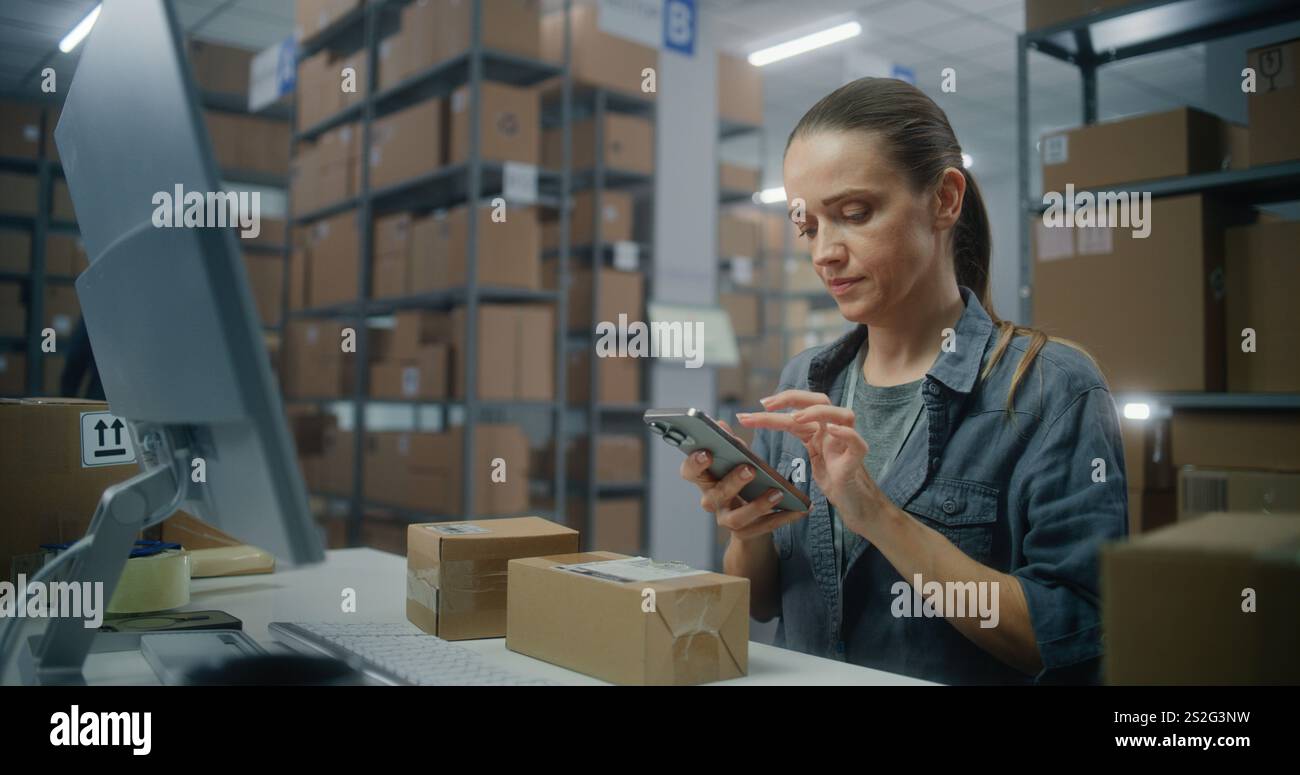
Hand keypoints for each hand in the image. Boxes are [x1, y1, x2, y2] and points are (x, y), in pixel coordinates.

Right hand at [679, 419, 806, 541]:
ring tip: (777, 492)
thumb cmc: (741, 483)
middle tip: (749, 469)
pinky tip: (799, 509)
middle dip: (733, 481)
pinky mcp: (746, 533)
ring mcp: (727, 520)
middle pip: (716, 494)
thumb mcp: (735, 461)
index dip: (694, 464)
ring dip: (758, 505)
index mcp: (705, 480)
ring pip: (738, 517)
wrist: (749, 522)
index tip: (706, 452)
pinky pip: (764, 527)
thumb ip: (730, 445)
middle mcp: (711, 502)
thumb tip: (720, 424)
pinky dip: (783, 517)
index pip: (689, 472)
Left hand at [737, 390, 880, 533]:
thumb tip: (771, 438)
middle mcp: (834, 433)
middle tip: (765, 404)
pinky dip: (847, 434)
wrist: (856, 507)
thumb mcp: (811, 460)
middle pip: (819, 401)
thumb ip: (799, 442)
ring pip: (842, 414)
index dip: (774, 408)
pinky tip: (834, 431)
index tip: (747, 414)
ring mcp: (846, 445)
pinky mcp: (856, 463)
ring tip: (796, 417)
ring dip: (818, 411)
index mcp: (820, 432)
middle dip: (791, 397)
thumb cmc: (834, 482)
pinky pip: (857, 443)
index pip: (798, 410)